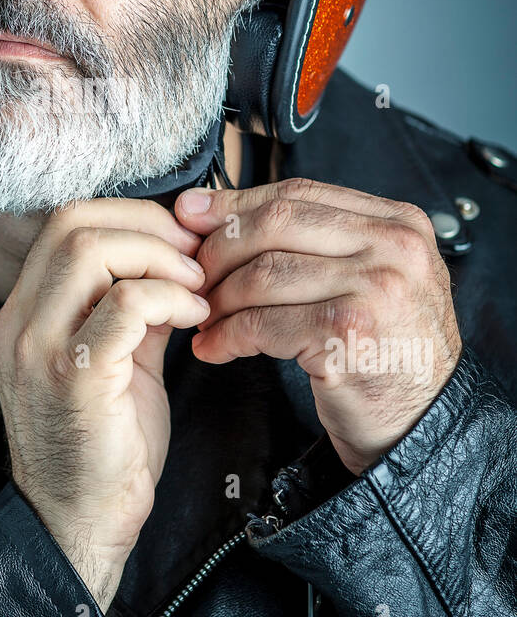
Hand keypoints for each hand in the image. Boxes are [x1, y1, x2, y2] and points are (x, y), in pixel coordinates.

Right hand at [0, 198, 208, 610]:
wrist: (78, 524)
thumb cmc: (101, 447)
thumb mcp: (115, 360)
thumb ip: (133, 307)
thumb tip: (175, 264)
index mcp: (25, 312)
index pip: (65, 221)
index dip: (130, 215)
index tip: (178, 237)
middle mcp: (20, 322)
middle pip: (74, 223)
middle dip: (148, 226)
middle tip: (194, 255)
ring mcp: (40, 348)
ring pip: (91, 251)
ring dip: (159, 258)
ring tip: (196, 288)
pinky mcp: (75, 378)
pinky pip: (125, 304)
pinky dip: (170, 297)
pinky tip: (194, 318)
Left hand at [175, 177, 461, 475]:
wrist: (424, 422)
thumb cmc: (386, 349)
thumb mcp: (368, 277)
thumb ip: (310, 240)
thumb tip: (209, 210)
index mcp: (397, 223)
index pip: (298, 194)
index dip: (236, 203)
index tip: (192, 215)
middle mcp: (392, 248)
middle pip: (276, 223)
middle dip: (220, 248)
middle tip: (193, 275)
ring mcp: (374, 290)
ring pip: (263, 274)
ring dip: (220, 298)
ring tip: (205, 318)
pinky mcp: (348, 336)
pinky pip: (263, 324)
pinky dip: (228, 336)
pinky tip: (215, 347)